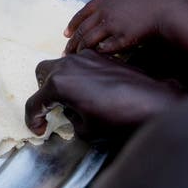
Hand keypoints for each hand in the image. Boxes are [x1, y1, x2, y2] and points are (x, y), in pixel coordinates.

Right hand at [25, 51, 181, 137]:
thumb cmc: (119, 118)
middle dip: (42, 91)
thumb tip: (70, 111)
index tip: (39, 130)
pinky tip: (89, 91)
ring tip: (71, 100)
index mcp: (59, 83)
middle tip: (51, 109)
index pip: (36, 103)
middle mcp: (69, 64)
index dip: (33, 120)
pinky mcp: (102, 57)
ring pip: (62, 64)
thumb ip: (69, 118)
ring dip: (60, 81)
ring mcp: (86, 57)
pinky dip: (78, 75)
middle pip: (42, 74)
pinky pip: (81, 63)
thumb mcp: (85, 129)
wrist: (154, 103)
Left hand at [63, 0, 185, 54]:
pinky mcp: (122, 37)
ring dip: (82, 51)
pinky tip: (97, 58)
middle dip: (72, 43)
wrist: (165, 8)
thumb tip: (97, 16)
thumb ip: (109, 5)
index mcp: (104, 1)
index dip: (72, 25)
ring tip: (78, 58)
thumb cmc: (147, 3)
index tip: (66, 34)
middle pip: (82, 30)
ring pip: (89, 41)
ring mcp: (113, 25)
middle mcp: (105, 12)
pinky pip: (105, 49)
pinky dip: (99, 54)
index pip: (81, 14)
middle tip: (66, 52)